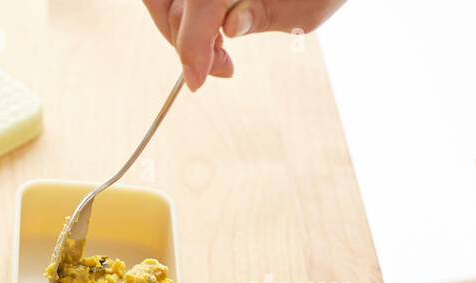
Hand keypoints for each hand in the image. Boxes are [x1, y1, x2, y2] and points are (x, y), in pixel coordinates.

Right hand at [142, 0, 346, 90]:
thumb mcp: (307, 6)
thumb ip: (262, 15)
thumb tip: (228, 27)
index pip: (196, 8)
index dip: (190, 48)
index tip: (196, 82)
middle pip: (168, 0)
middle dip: (181, 37)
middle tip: (209, 67)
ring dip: (183, 24)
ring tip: (217, 48)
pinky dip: (192, 10)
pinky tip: (218, 26)